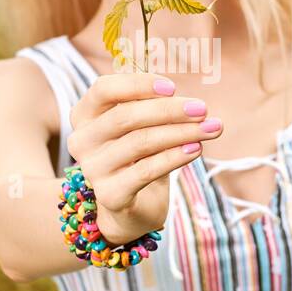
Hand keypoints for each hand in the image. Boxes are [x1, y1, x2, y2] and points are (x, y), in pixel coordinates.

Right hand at [66, 71, 222, 245]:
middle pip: (125, 116)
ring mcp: (93, 169)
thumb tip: (190, 103)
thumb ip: (154, 107)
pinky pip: (147, 170)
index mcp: (84, 115)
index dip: (139, 84)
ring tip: (210, 129)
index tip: (173, 87)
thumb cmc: (138, 155)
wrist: (131, 206)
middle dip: (169, 110)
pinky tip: (196, 149)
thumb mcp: (141, 125)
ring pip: (141, 142)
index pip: (104, 89)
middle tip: (202, 109)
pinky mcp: (110, 194)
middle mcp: (81, 141)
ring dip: (181, 132)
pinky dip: (175, 157)